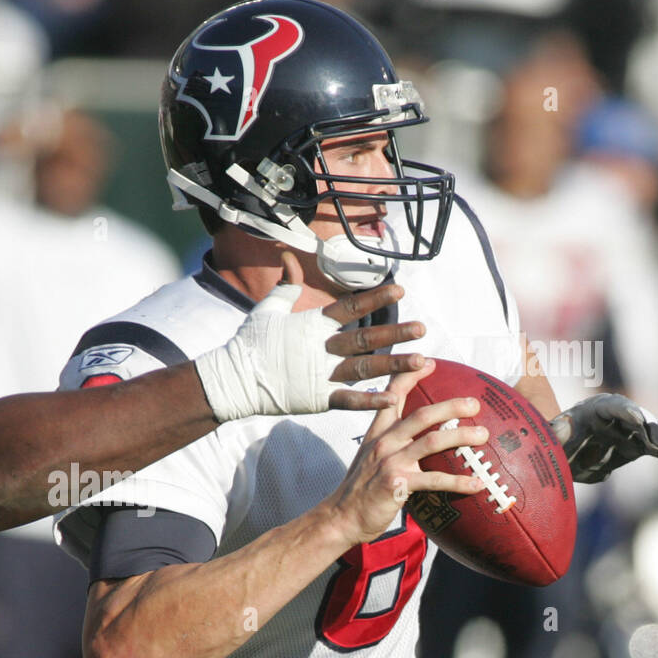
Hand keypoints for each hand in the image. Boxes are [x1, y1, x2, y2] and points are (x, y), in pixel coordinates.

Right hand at [193, 254, 431, 420]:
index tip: (400, 288)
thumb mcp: (268, 308)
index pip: (351, 307)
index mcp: (313, 325)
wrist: (234, 379)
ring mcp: (321, 374)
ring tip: (422, 361)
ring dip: (395, 364)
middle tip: (423, 328)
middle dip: (396, 333)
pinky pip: (349, 400)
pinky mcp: (317, 399)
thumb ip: (286, 284)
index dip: (376, 298)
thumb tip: (288, 257)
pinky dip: (370, 400)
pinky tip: (393, 397)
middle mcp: (323, 348)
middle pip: (366, 338)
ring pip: (366, 368)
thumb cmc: (249, 342)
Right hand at [326, 362, 487, 546]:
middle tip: (475, 403)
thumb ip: (390, 444)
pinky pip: (435, 479)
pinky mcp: (398, 484)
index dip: (410, 376)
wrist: (341, 517)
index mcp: (377, 433)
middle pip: (421, 415)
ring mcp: (390, 462)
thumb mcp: (369, 458)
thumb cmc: (359, 491)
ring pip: (432, 441)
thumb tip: (416, 440)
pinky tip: (478, 484)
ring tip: (483, 436)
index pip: (392, 396)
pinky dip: (459, 482)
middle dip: (451, 405)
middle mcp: (383, 443)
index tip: (429, 362)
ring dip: (461, 436)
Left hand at [549, 394, 657, 483]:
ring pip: (657, 434)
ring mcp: (632, 430)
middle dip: (652, 431)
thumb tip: (561, 424)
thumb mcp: (552, 437)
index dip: (627, 412)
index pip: (614, 406)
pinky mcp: (640, 445)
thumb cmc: (556, 441)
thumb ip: (555, 432)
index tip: (638, 420)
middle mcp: (620, 415)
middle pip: (641, 419)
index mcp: (597, 407)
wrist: (564, 453)